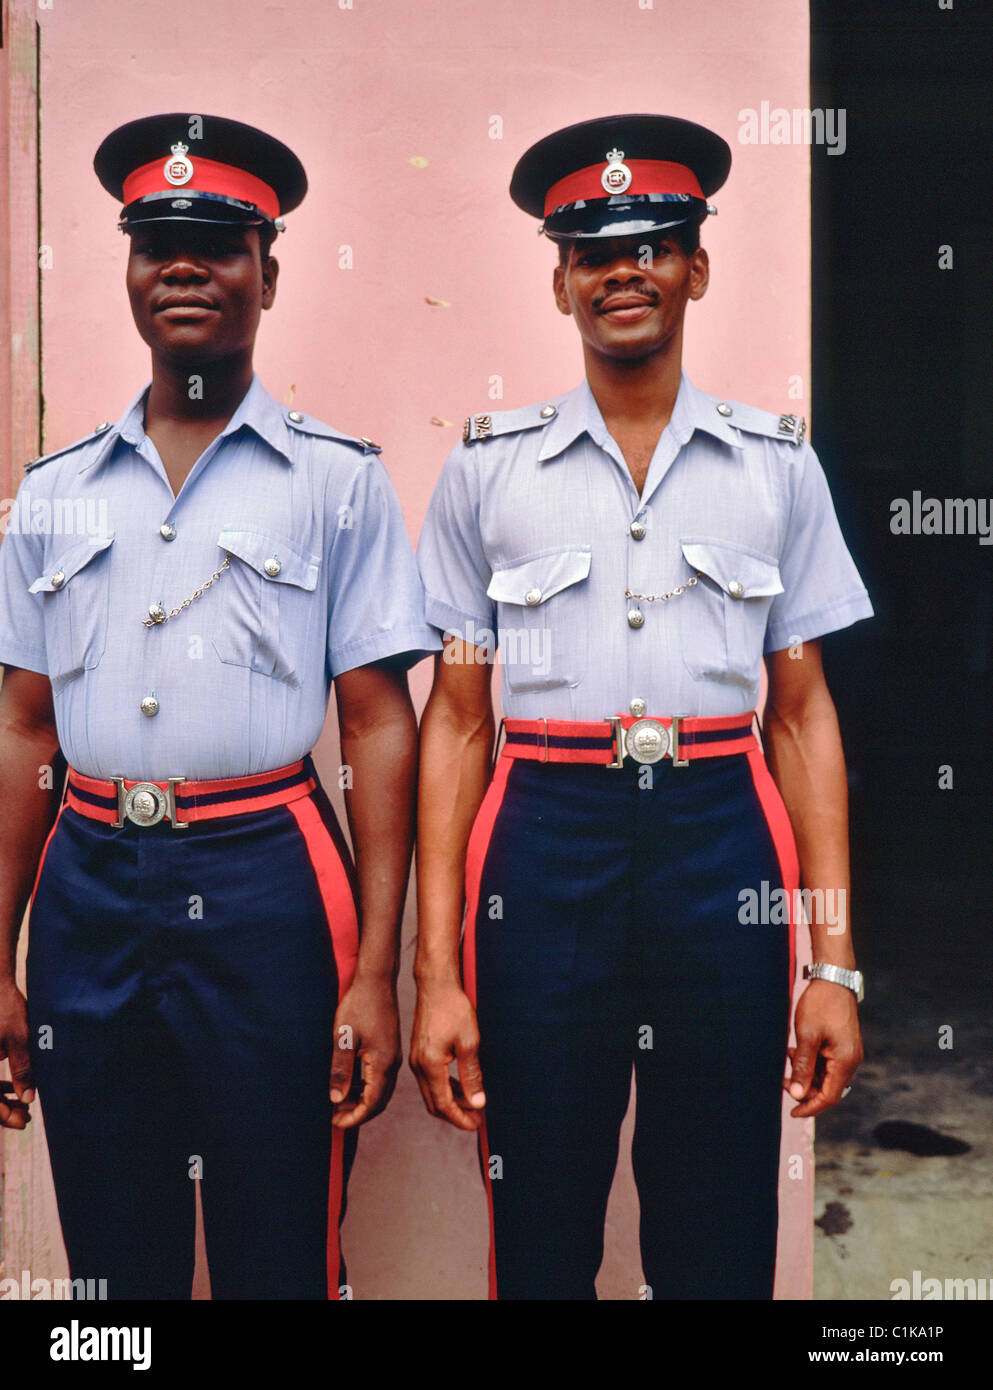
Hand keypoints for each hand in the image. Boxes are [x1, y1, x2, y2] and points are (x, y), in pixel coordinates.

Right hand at [0, 980, 33, 1128]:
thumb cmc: (4, 1007)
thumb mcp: (18, 1038)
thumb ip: (23, 1069)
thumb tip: (28, 1100)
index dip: (2, 1115)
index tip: (22, 1121)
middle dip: (2, 1111)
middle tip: (25, 1120)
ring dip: (0, 1101)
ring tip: (24, 1110)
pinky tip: (16, 1090)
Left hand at [329, 973, 400, 1128]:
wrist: (376, 981)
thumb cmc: (359, 1006)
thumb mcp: (344, 1038)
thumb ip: (340, 1070)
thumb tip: (336, 1099)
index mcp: (382, 1063)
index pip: (371, 1104)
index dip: (353, 1118)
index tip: (335, 1124)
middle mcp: (391, 1063)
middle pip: (378, 1102)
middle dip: (358, 1113)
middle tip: (335, 1118)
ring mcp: (392, 1056)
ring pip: (380, 1090)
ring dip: (361, 1101)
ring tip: (338, 1103)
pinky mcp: (389, 1049)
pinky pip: (380, 1077)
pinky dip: (366, 1088)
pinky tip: (349, 1084)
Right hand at [409, 978, 485, 1130]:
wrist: (436, 986)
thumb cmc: (453, 1009)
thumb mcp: (469, 1042)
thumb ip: (471, 1075)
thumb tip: (477, 1101)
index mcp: (429, 1064)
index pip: (444, 1104)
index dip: (460, 1118)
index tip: (476, 1125)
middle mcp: (418, 1066)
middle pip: (435, 1103)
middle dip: (456, 1115)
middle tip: (476, 1119)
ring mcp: (417, 1060)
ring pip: (432, 1093)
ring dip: (451, 1103)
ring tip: (473, 1106)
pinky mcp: (420, 1054)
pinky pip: (431, 1080)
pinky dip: (446, 1089)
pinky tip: (462, 1088)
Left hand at [785, 978, 862, 1116]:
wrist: (833, 979)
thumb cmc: (820, 1005)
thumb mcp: (806, 1036)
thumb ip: (802, 1066)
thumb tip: (796, 1094)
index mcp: (845, 1061)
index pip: (830, 1097)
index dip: (810, 1107)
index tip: (792, 1113)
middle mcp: (850, 1060)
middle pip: (827, 1088)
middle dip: (804, 1088)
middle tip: (782, 1080)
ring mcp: (847, 1053)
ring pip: (824, 1076)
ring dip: (805, 1073)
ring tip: (787, 1057)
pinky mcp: (841, 1045)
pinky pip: (825, 1063)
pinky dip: (810, 1062)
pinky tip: (794, 1050)